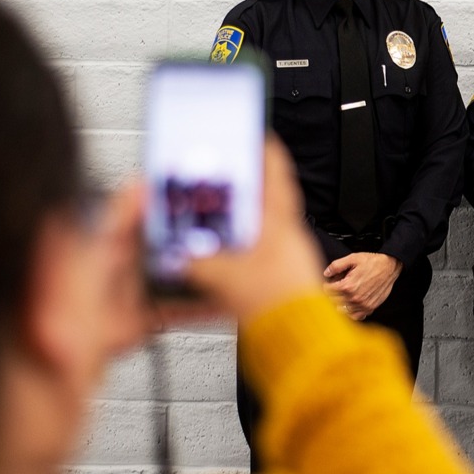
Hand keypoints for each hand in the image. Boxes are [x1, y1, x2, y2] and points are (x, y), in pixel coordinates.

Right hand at [184, 137, 324, 320]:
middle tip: (228, 173)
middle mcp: (286, 234)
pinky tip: (223, 253)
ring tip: (218, 212)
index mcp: (280, 221)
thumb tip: (175, 254)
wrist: (298, 340)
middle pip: (265, 197)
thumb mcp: (225, 276)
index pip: (276, 171)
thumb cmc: (278, 306)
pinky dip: (240, 245)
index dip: (264, 148)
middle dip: (245, 185)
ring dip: (241, 217)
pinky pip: (257, 250)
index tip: (255, 133)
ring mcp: (284, 254)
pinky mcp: (278, 275)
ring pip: (260, 224)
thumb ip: (196, 262)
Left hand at [324, 252, 402, 319]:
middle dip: (332, 293)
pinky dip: (351, 312)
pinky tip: (351, 304)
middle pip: (333, 301)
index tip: (329, 282)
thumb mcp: (353, 258)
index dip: (326, 285)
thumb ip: (337, 265)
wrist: (389, 267)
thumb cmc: (372, 262)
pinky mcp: (369, 308)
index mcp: (348, 286)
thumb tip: (326, 273)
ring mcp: (362, 305)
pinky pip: (355, 316)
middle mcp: (354, 297)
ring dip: (340, 303)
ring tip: (343, 295)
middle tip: (337, 287)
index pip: (327, 291)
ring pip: (342, 310)